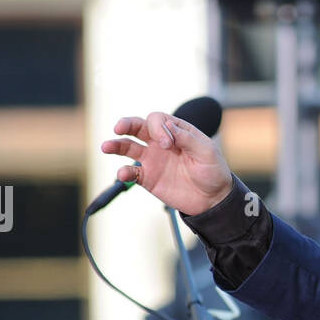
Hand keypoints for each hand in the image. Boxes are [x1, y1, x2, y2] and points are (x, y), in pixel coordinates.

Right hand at [100, 112, 233, 215]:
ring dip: (116, 145)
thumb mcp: (206, 152)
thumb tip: (168, 128)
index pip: (157, 120)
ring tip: (106, 147)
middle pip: (137, 127)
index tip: (168, 145)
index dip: (158, 128)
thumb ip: (188, 138)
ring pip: (128, 147)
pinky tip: (123, 174)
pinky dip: (125, 172)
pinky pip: (131, 172)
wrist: (213, 199)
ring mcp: (152, 159)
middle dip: (127, 124)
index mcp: (176, 131)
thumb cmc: (213, 171)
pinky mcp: (148, 178)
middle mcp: (160, 142)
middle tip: (119, 127)